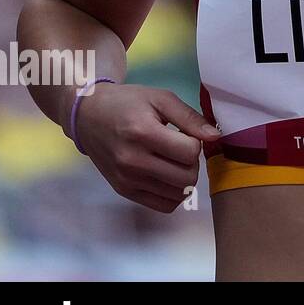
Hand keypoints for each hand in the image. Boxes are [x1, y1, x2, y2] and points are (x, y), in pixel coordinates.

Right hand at [74, 83, 218, 213]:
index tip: (185, 134)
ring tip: (173, 161)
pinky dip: (173, 194)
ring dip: (184, 179)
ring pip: (178, 194)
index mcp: (143, 134)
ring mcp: (127, 180)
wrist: (87, 116)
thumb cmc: (128, 103)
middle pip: (186, 177)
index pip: (190, 152)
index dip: (196, 142)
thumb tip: (215, 136)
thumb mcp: (161, 99)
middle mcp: (133, 161)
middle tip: (182, 148)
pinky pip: (163, 205)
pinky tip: (168, 176)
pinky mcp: (123, 191)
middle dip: (193, 162)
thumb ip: (190, 118)